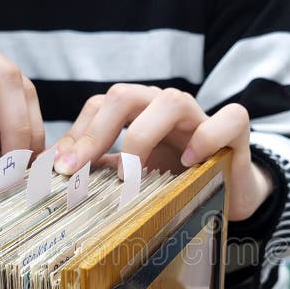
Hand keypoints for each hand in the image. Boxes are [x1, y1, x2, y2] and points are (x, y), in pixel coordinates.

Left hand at [54, 84, 272, 220]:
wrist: (228, 192)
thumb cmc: (177, 181)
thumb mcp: (133, 176)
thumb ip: (101, 168)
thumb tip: (54, 173)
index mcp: (138, 112)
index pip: (100, 107)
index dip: (76, 134)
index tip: (60, 169)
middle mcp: (165, 106)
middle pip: (125, 96)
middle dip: (96, 133)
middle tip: (79, 170)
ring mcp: (200, 115)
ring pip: (170, 101)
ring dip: (142, 137)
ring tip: (129, 174)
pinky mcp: (235, 130)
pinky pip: (227, 118)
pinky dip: (206, 137)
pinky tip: (190, 162)